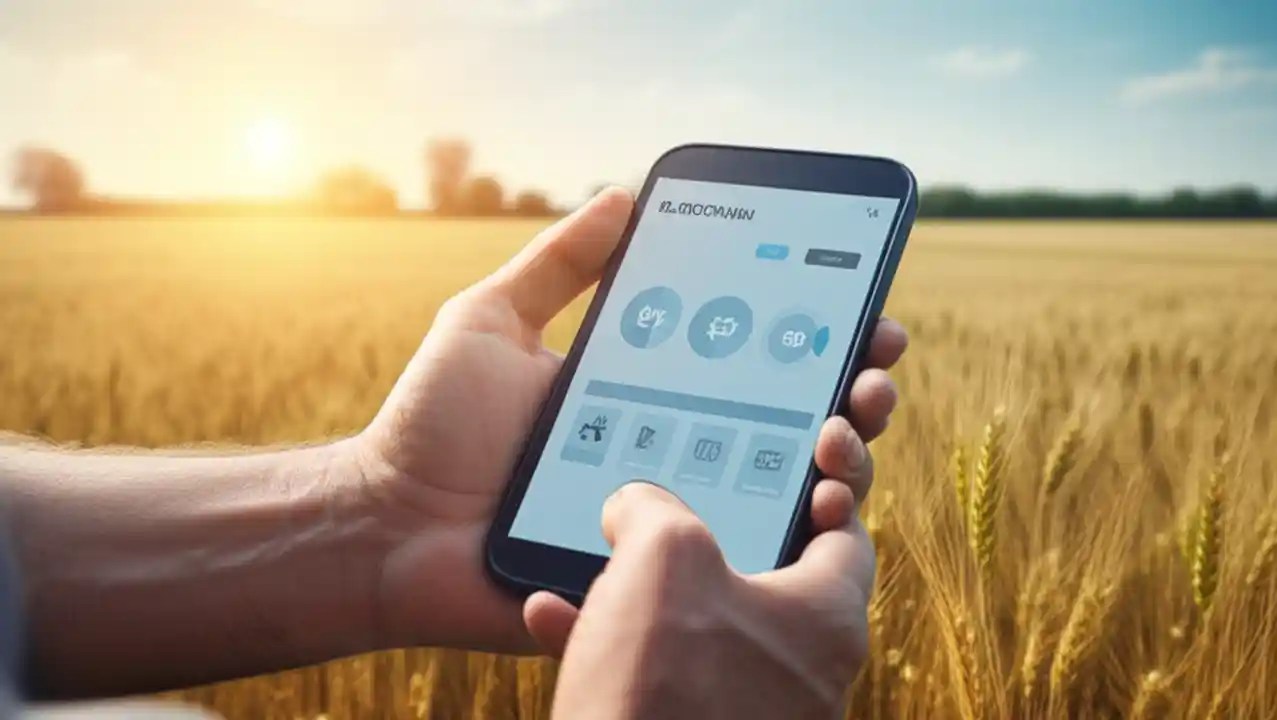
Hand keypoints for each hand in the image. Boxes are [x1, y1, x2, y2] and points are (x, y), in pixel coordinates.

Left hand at [354, 188, 907, 652]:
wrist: (385, 529)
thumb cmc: (434, 426)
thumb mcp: (491, 321)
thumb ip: (557, 264)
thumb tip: (626, 194)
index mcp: (650, 401)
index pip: (755, 371)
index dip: (820, 347)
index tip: (868, 319)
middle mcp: (673, 461)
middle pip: (789, 437)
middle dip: (852, 404)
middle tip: (872, 380)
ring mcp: (669, 527)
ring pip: (781, 505)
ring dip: (840, 471)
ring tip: (848, 436)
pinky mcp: (652, 586)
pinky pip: (732, 572)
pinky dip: (789, 542)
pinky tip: (817, 506)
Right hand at [526, 449, 876, 718]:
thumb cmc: (662, 686)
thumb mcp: (661, 556)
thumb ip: (657, 509)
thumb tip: (638, 508)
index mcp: (825, 620)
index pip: (848, 534)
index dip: (820, 483)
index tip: (786, 459)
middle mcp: (806, 674)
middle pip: (769, 577)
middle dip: (711, 533)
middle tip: (677, 502)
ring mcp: (755, 715)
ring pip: (702, 627)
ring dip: (646, 589)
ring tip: (600, 557)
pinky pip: (663, 677)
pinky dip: (618, 646)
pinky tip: (555, 618)